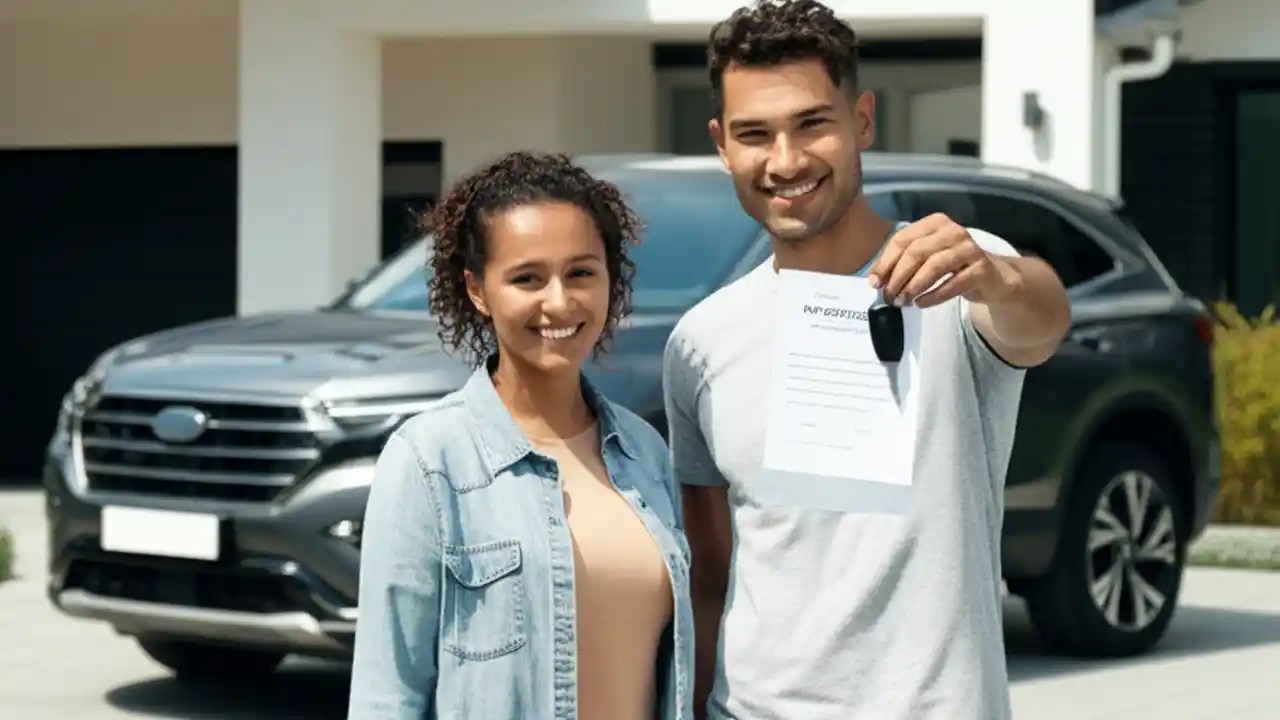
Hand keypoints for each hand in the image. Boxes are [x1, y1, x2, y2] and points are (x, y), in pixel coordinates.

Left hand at [868, 213, 1016, 307]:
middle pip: (916, 252)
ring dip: (914, 287)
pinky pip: (952, 283)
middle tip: (889, 297)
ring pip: (934, 266)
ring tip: (903, 302)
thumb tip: (875, 280)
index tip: (874, 283)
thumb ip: (901, 264)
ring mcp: (969, 248)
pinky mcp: (981, 268)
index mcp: (935, 223)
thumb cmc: (952, 266)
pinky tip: (921, 304)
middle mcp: (953, 231)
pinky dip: (933, 295)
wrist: (992, 277)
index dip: (885, 262)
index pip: (903, 239)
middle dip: (898, 277)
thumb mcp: (926, 259)